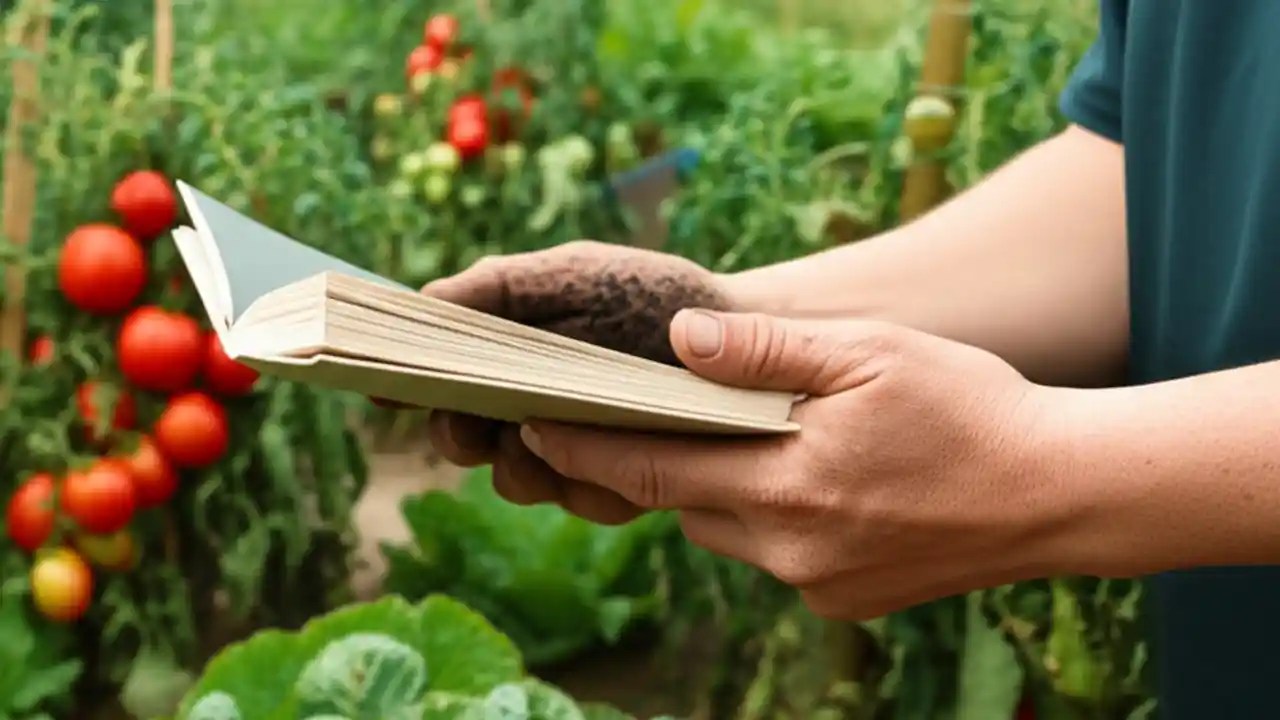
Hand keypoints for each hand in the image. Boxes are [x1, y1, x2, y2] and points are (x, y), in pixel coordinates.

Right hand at [412, 241, 735, 518]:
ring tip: (544, 430)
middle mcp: (525, 411)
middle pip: (460, 441)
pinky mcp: (621, 484)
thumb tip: (416, 301)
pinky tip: (613, 448)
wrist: (736, 329)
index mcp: (501, 362)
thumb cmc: (643, 292)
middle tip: (469, 421)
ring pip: (516, 479)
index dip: (406, 385)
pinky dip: (592, 479)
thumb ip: (494, 287)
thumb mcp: (566, 274)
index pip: (434, 382)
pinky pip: (587, 498)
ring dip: (522, 462)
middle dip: (457, 434)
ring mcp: (571, 453)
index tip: (387, 384)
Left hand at [515, 310, 1066, 619]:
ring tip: (733, 435)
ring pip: (725, 528)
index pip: (649, 471)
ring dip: (714, 486)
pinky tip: (803, 476)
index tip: (528, 423)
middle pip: (681, 503)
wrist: (1059, 493)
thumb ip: (767, 351)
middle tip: (625, 411)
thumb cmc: (970, 408)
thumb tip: (677, 343)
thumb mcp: (869, 353)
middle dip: (650, 460)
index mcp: (788, 484)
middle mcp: (789, 549)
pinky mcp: (841, 600)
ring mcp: (815, 583)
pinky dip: (764, 513)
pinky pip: (770, 552)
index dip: (581, 448)